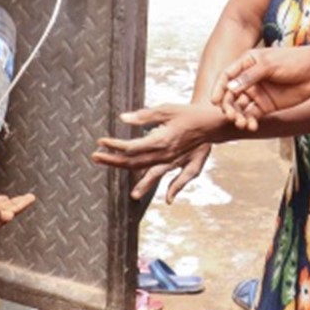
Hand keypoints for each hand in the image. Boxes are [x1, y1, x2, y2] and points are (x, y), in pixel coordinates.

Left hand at [91, 104, 224, 201]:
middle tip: (96, 158)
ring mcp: (177, 162)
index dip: (114, 146)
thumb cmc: (188, 112)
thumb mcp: (166, 109)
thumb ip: (144, 116)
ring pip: (156, 175)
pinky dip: (175, 190)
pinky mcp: (188, 164)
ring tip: (133, 195)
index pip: (131, 147)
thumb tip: (123, 118)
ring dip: (143, 184)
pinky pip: (180, 180)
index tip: (100, 142)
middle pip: (137, 163)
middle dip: (115, 162)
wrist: (213, 119)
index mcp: (160, 141)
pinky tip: (170, 199)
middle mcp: (166, 155)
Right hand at [211, 46, 309, 129]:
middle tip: (230, 116)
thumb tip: (230, 88)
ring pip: (240, 106)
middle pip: (231, 94)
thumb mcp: (270, 65)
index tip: (215, 101)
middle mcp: (249, 78)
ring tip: (241, 123)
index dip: (219, 88)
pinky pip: (253, 115)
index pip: (227, 76)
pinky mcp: (266, 105)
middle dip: (228, 106)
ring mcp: (257, 92)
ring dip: (238, 115)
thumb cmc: (294, 61)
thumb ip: (250, 77)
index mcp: (247, 63)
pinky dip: (249, 121)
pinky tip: (251, 126)